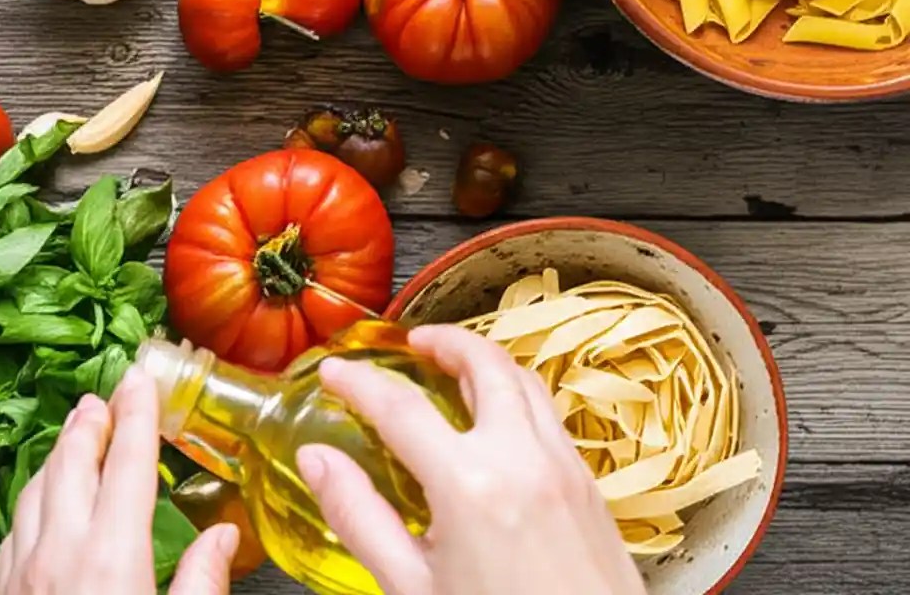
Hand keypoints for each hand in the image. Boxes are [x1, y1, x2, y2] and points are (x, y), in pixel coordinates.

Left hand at [0, 365, 241, 594]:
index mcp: (113, 557)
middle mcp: (60, 553)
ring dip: (58, 455)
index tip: (141, 377)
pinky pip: (15, 528)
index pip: (127, 465)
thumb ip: (201, 582)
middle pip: (71, 465)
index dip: (136, 414)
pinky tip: (45, 497)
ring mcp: (22, 572)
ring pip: (34, 489)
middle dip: (89, 423)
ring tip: (76, 433)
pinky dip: (34, 498)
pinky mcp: (1, 590)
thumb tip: (222, 537)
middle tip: (104, 396)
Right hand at [296, 325, 646, 594]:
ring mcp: (566, 470)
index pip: (400, 408)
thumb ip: (359, 517)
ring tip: (455, 365)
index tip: (335, 372)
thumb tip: (318, 462)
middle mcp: (524, 461)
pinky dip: (518, 396)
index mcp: (470, 485)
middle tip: (412, 342)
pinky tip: (498, 420)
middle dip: (443, 341)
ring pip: (526, 382)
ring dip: (486, 361)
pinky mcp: (591, 488)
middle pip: (484, 364)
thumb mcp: (411, 587)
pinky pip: (551, 417)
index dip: (359, 382)